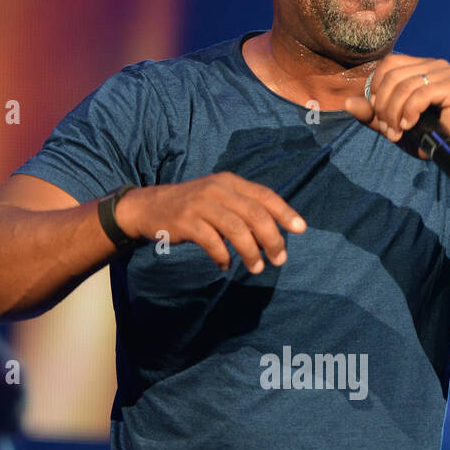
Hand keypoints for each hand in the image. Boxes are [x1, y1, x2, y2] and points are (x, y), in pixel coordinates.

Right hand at [114, 172, 306, 273]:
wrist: (149, 207)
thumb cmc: (192, 207)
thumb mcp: (219, 200)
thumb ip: (243, 211)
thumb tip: (273, 236)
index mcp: (230, 182)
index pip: (264, 195)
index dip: (284, 212)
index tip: (300, 229)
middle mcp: (218, 189)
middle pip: (254, 214)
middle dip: (272, 239)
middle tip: (279, 259)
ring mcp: (201, 204)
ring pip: (236, 229)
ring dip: (251, 252)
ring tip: (257, 268)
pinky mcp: (186, 221)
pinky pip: (212, 242)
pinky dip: (223, 256)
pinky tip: (225, 265)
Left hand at [344, 53, 449, 157]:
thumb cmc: (428, 137)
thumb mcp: (393, 125)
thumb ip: (371, 115)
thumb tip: (347, 103)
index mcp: (419, 66)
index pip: (387, 64)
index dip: (376, 89)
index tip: (379, 117)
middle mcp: (433, 64)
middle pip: (392, 76)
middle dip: (382, 106)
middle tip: (387, 129)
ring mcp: (444, 72)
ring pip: (403, 86)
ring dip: (394, 114)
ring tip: (398, 132)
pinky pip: (419, 94)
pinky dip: (409, 112)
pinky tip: (410, 126)